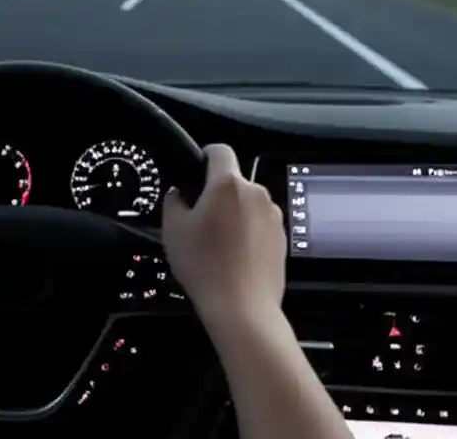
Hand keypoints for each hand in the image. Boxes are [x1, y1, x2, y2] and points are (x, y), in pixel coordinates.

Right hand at [162, 144, 285, 325]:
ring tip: (218, 243)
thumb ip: (173, 201)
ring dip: (234, 213)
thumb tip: (179, 194)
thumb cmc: (204, 265)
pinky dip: (249, 232)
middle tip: (198, 219)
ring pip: (248, 203)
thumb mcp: (172, 230)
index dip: (205, 155)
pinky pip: (260, 224)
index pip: (219, 150)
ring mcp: (274, 215)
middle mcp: (256, 192)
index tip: (196, 172)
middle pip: (234, 181)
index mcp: (227, 184)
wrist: (242, 307)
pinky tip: (236, 256)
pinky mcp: (283, 237)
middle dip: (217, 193)